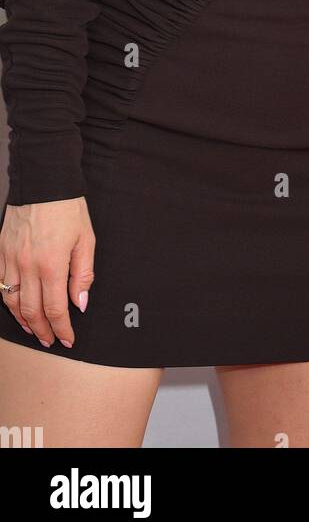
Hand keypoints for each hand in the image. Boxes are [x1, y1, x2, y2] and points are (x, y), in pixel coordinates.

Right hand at [0, 199, 94, 347]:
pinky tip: (16, 306)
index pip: (55, 309)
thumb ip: (83, 274)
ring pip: (11, 301)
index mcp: (51, 265)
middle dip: (43, 331)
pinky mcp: (1, 251)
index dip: (62, 328)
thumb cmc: (68, 209)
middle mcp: (27, 266)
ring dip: (23, 320)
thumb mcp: (86, 239)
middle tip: (51, 340)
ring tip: (34, 330)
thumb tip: (80, 303)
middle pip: (31, 311)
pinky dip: (8, 300)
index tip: (68, 338)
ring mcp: (11, 259)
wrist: (44, 181)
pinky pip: (0, 284)